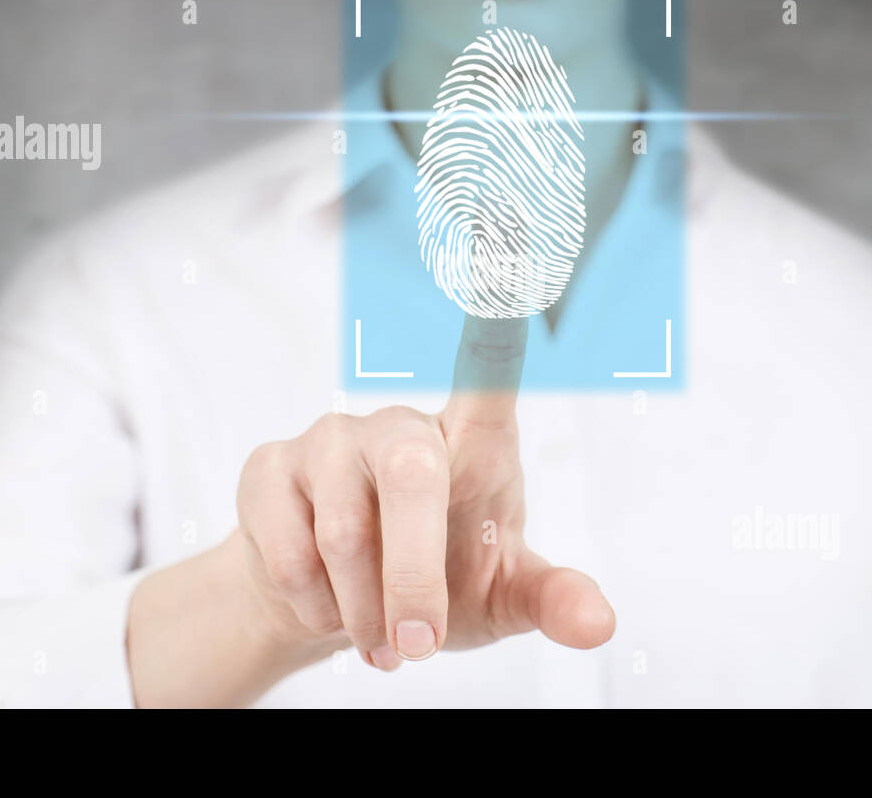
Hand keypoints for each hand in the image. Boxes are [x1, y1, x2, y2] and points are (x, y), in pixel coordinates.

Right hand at [236, 315, 615, 670]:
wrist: (338, 610)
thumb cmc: (439, 586)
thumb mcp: (502, 602)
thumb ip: (550, 600)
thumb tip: (600, 623)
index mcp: (474, 445)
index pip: (490, 366)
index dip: (497, 305)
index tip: (509, 227)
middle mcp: (401, 426)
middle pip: (414, 476)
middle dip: (415, 576)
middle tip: (418, 643)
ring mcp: (330, 439)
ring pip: (345, 531)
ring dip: (364, 607)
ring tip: (381, 636)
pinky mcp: (271, 469)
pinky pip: (289, 547)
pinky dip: (315, 604)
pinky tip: (326, 605)